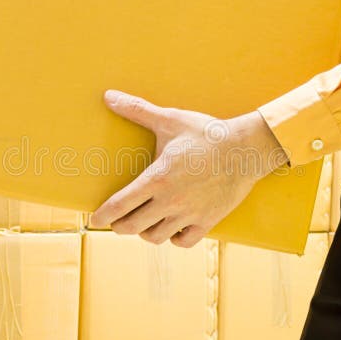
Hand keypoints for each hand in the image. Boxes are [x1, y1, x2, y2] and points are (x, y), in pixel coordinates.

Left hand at [90, 89, 289, 247]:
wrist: (246, 149)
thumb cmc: (206, 133)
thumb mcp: (170, 119)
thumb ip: (138, 110)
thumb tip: (109, 96)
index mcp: (157, 179)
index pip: (119, 205)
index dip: (103, 216)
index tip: (94, 219)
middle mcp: (170, 201)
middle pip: (133, 226)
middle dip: (120, 225)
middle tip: (117, 221)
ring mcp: (189, 214)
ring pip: (156, 237)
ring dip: (145, 232)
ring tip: (144, 222)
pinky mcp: (208, 221)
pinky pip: (184, 242)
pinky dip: (174, 239)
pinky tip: (172, 228)